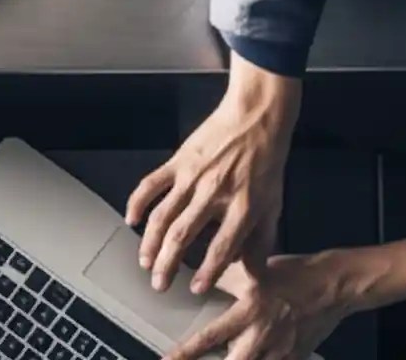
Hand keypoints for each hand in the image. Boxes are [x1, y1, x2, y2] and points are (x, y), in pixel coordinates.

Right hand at [125, 53, 300, 294]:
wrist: (256, 117)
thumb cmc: (267, 161)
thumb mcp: (274, 204)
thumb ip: (262, 240)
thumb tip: (253, 273)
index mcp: (243, 206)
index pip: (221, 247)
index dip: (207, 271)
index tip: (195, 289)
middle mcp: (214, 194)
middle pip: (183, 235)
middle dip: (168, 264)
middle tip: (159, 284)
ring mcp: (192, 177)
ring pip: (163, 215)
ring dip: (150, 242)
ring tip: (145, 262)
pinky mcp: (178, 161)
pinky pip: (151, 184)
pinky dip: (138, 202)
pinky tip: (131, 219)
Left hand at [168, 237, 405, 359]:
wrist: (334, 283)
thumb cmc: (293, 274)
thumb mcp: (252, 270)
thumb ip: (223, 278)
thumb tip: (197, 278)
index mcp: (250, 311)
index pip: (210, 338)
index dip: (185, 352)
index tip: (167, 359)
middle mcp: (264, 335)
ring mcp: (282, 350)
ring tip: (224, 358)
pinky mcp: (295, 357)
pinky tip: (252, 358)